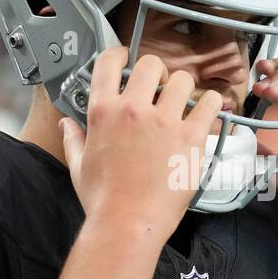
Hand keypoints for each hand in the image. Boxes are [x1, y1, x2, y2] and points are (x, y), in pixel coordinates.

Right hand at [60, 47, 222, 244]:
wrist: (127, 224)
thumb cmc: (102, 199)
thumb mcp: (79, 166)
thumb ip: (74, 140)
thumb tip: (66, 124)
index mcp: (104, 111)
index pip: (109, 62)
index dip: (120, 55)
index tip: (127, 60)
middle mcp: (133, 109)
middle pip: (151, 64)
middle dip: (157, 72)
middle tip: (160, 89)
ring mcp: (164, 122)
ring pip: (182, 79)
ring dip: (184, 87)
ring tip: (184, 102)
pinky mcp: (190, 137)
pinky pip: (209, 104)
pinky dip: (211, 104)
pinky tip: (207, 112)